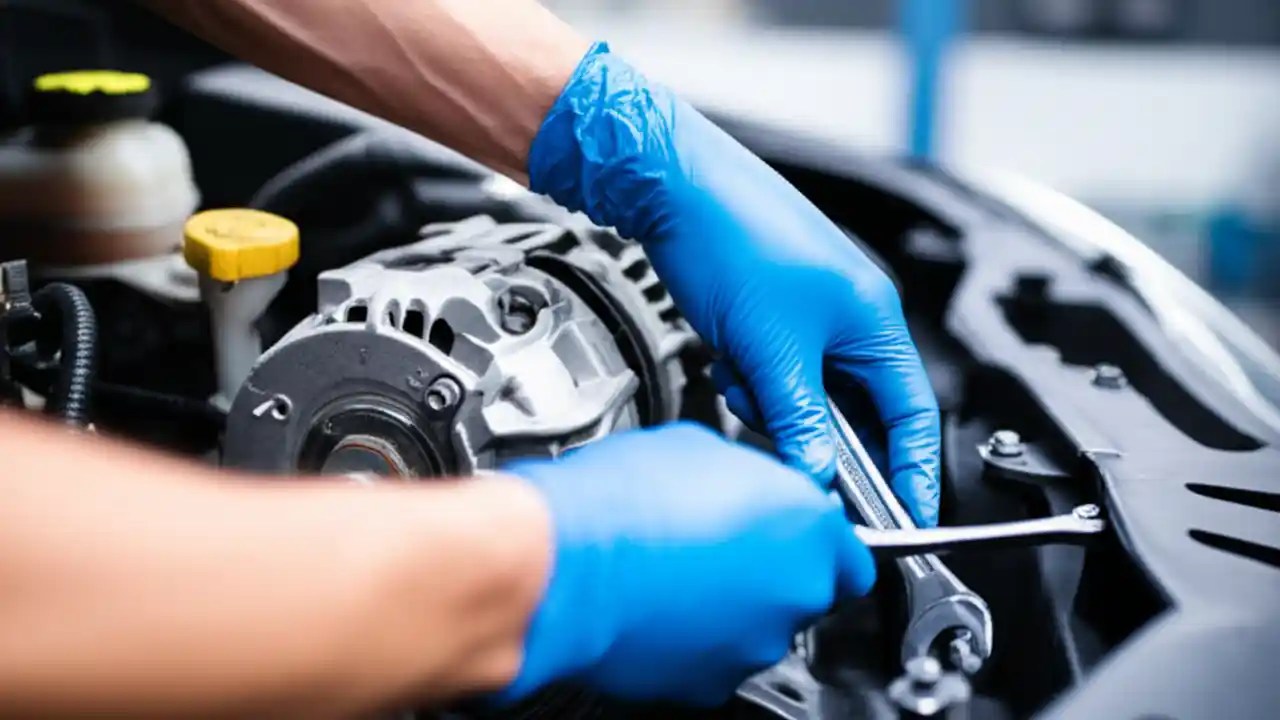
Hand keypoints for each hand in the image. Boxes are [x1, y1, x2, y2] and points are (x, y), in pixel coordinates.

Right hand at [499, 423, 873, 704]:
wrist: (560, 561)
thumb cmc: (618, 499)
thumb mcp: (698, 446)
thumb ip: (747, 476)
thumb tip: (743, 483)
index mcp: (806, 525)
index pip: (852, 553)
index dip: (816, 542)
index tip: (791, 534)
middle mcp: (794, 590)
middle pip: (805, 588)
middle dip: (769, 569)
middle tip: (718, 540)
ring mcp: (754, 642)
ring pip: (760, 624)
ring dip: (731, 602)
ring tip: (677, 568)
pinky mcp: (711, 681)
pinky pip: (717, 655)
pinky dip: (697, 636)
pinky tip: (659, 601)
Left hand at [529, 43, 940, 525]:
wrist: (669, 182)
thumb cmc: (732, 237)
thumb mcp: (770, 350)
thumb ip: (798, 421)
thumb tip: (816, 476)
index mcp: (875, 322)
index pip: (912, 416)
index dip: (913, 472)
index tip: (908, 517)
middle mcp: (854, 318)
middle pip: (856, 411)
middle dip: (817, 432)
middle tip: (787, 446)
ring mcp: (814, 313)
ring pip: (809, 394)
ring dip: (775, 402)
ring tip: (742, 375)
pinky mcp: (776, 312)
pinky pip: (779, 371)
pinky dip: (754, 378)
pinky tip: (729, 358)